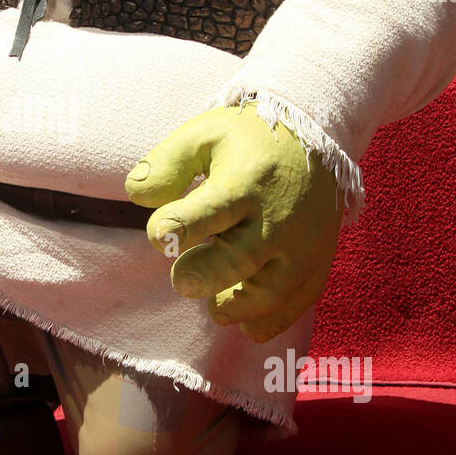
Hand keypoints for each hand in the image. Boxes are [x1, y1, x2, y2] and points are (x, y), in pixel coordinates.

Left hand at [125, 104, 343, 342]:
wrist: (319, 136)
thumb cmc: (248, 138)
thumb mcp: (204, 134)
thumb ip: (166, 163)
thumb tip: (136, 195)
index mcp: (244, 181)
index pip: (209, 211)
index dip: (177, 227)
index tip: (158, 234)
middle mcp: (277, 217)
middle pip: (239, 260)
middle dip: (203, 277)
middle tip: (181, 280)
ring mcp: (303, 243)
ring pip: (271, 294)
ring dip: (236, 308)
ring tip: (214, 305)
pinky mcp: (318, 260)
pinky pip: (296, 302)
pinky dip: (270, 320)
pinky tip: (244, 318)